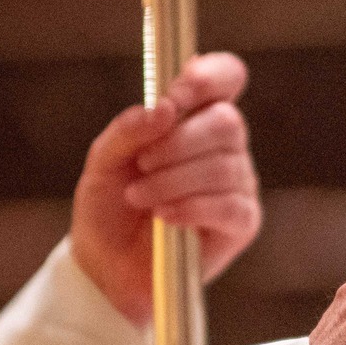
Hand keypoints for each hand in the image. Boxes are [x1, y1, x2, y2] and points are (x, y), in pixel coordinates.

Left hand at [71, 52, 261, 324]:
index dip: (210, 76)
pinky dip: (191, 207)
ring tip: (139, 197)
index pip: (226, 77)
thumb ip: (128, 130)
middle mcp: (224, 146)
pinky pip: (229, 205)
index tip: (176, 93)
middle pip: (227, 122)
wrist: (106, 268)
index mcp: (194, 118)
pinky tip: (165, 218)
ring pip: (224, 165)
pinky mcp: (241, 223)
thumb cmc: (108, 208)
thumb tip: (163, 108)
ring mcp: (237, 184)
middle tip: (143, 164)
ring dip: (173, 180)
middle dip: (179, 142)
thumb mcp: (103, 162)